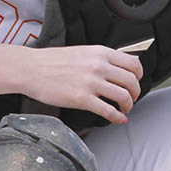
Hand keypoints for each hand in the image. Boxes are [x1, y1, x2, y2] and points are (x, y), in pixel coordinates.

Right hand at [22, 46, 142, 124]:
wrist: (31, 69)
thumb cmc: (52, 61)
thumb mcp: (82, 52)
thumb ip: (101, 59)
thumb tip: (117, 69)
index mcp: (100, 53)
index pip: (133, 64)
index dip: (139, 76)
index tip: (136, 81)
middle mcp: (99, 66)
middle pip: (132, 81)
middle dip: (135, 93)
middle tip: (132, 98)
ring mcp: (91, 83)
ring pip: (124, 96)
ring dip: (128, 105)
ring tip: (124, 109)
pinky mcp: (83, 99)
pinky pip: (109, 111)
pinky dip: (117, 117)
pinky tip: (117, 119)